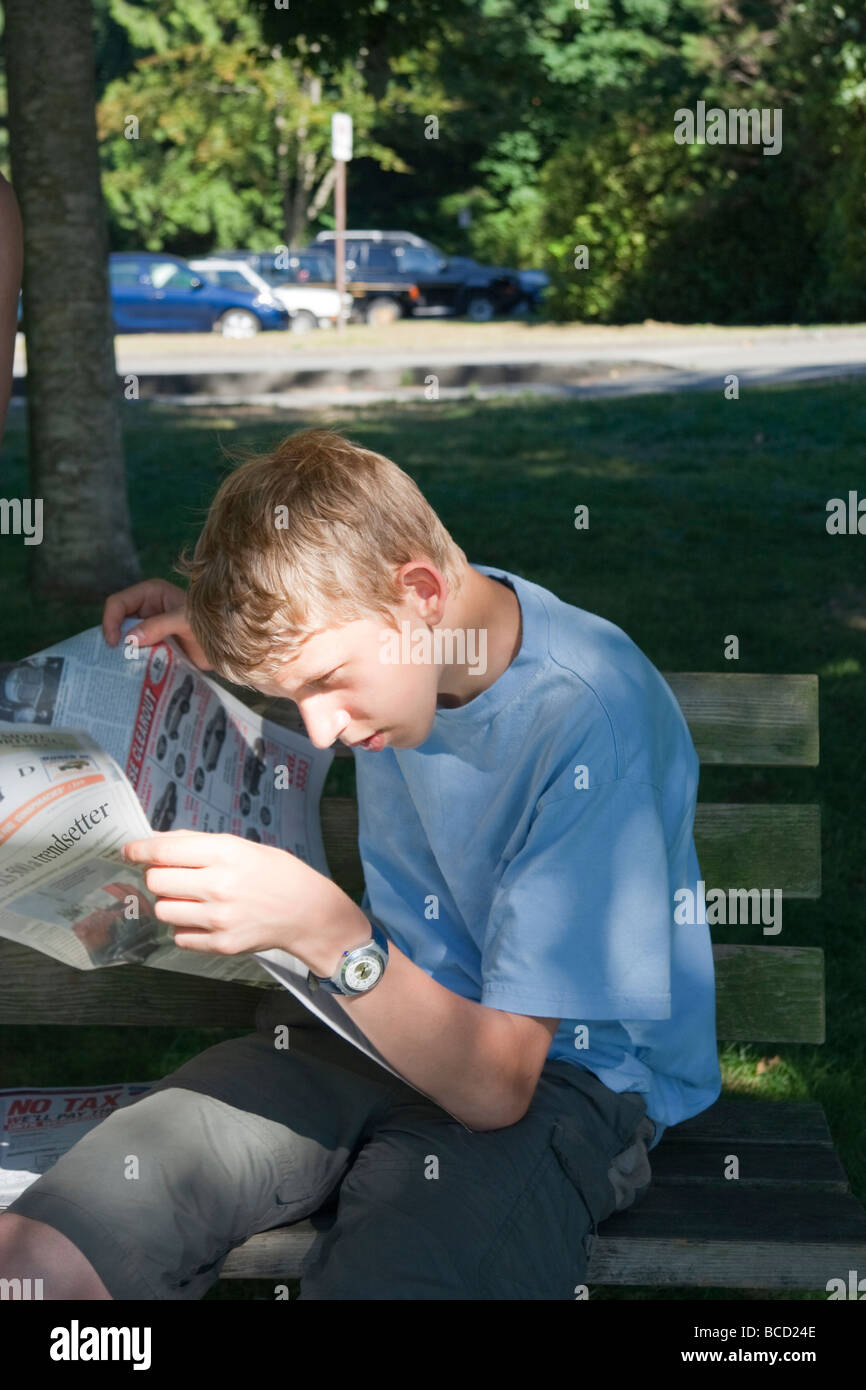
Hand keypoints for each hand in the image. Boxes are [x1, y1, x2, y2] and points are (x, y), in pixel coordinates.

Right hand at [102, 578, 211, 670]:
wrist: (229, 646)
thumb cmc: (211, 623)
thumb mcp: (185, 621)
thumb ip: (159, 626)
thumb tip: (130, 638)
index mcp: (150, 593)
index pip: (118, 603)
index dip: (110, 621)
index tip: (114, 643)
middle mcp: (147, 609)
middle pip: (117, 622)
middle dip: (113, 639)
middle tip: (112, 659)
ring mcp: (150, 628)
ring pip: (126, 639)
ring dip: (122, 652)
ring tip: (120, 668)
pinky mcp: (155, 646)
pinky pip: (137, 653)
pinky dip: (133, 662)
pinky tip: (132, 673)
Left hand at [121, 829, 363, 972]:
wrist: (309, 912)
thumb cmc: (276, 873)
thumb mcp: (241, 846)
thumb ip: (197, 843)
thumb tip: (156, 841)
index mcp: (226, 853)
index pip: (164, 850)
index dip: (139, 849)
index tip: (129, 851)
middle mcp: (220, 885)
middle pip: (156, 881)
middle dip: (158, 876)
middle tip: (173, 877)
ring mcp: (219, 918)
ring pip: (164, 910)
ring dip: (171, 903)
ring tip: (193, 899)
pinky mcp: (222, 944)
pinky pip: (180, 937)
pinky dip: (186, 928)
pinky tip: (205, 919)